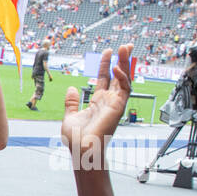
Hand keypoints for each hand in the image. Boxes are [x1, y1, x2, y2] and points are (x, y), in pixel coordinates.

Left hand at [62, 44, 132, 170]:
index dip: (106, 65)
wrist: (81, 149)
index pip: (105, 79)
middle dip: (122, 60)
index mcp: (98, 102)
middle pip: (118, 76)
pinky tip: (116, 67)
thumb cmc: (76, 139)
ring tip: (125, 48)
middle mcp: (109, 101)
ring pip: (125, 79)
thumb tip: (71, 89)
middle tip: (124, 46)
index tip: (106, 53)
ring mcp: (114, 103)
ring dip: (126, 63)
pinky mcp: (118, 106)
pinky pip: (125, 88)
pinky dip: (122, 76)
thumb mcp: (70, 116)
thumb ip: (72, 102)